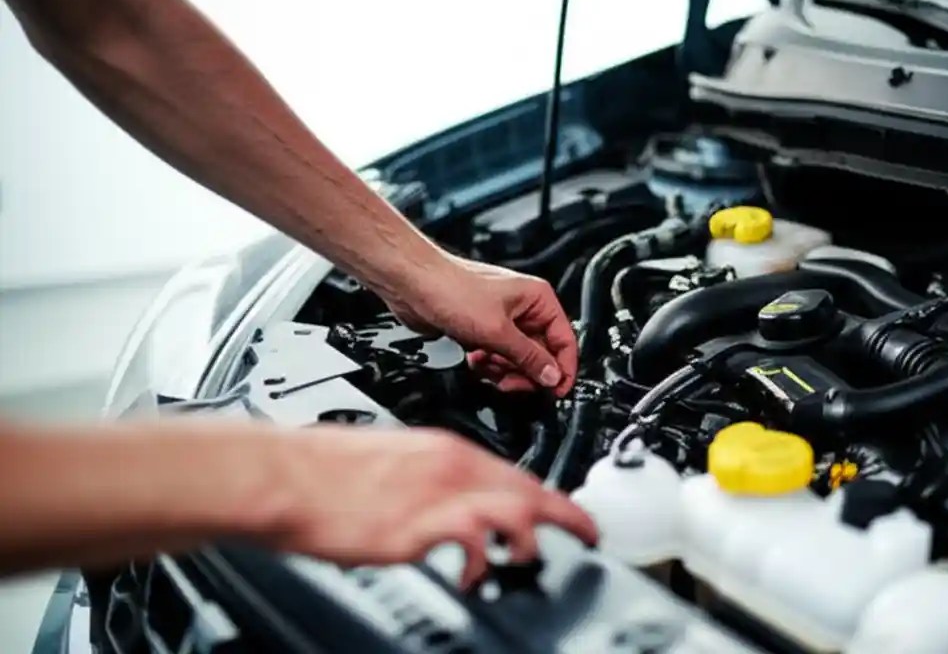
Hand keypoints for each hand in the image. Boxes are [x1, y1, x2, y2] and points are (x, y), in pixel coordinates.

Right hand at [264, 426, 596, 586]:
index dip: (548, 494)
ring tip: (525, 560)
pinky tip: (473, 575)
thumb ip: (427, 481)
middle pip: (529, 487)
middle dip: (567, 514)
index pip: (514, 470)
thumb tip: (446, 506)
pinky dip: (482, 561)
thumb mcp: (391, 464)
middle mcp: (449, 467)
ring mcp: (436, 496)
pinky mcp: (418, 526)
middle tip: (589, 535)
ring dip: (531, 538)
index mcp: (444, 449)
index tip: (567, 510)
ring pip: (515, 509)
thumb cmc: (321, 472)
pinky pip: (474, 541)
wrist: (282, 476)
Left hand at [380, 255, 577, 396]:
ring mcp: (502, 320)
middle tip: (511, 383)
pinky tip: (475, 361)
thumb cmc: (452, 289)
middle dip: (525, 372)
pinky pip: (497, 358)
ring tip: (487, 366)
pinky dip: (488, 366)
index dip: (562, 368)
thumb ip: (528, 358)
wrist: (413, 285)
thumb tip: (552, 376)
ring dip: (503, 370)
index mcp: (538, 299)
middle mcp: (523, 309)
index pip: (564, 340)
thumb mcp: (497, 331)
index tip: (555, 391)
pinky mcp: (483, 330)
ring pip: (517, 359)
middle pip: (541, 354)